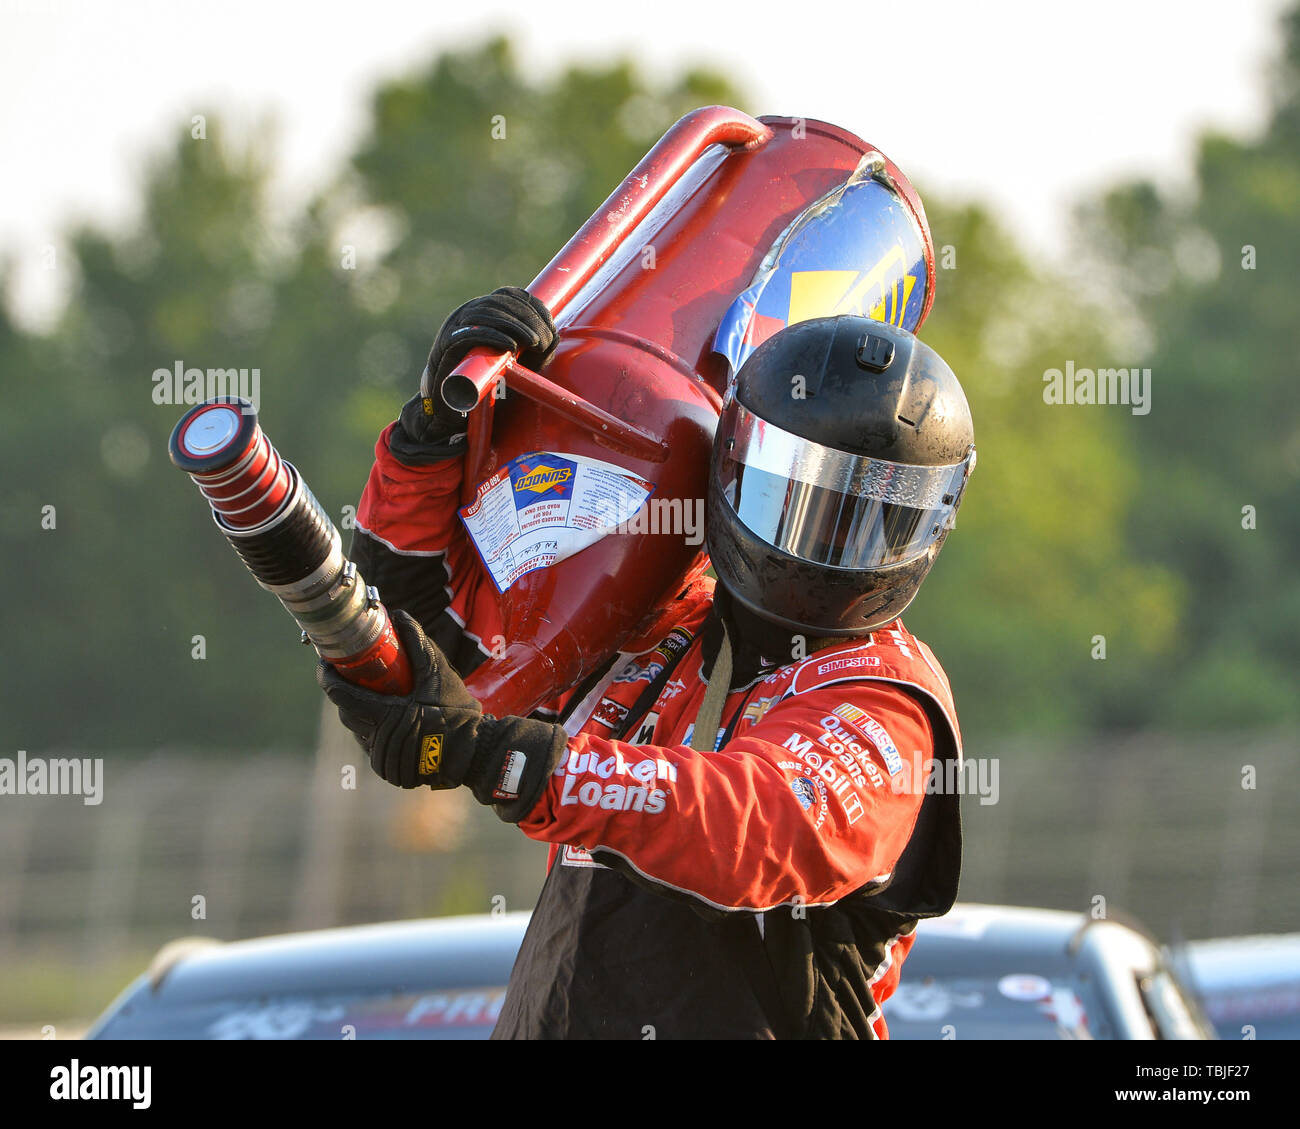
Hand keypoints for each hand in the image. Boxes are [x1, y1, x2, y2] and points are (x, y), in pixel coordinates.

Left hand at [316, 611, 566, 820]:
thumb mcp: (437, 674)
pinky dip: (374, 729)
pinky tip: (388, 717)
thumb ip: (417, 643)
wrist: (472, 752)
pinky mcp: (387, 768)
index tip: (325, 661)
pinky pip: (371, 743)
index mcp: (382, 717)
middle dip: (345, 692)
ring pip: (358, 729)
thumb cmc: (455, 713)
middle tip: (353, 672)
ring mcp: (380, 759)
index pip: (339, 695)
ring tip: (374, 693)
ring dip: (361, 712)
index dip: (327, 676)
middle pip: (346, 711)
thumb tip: (400, 616)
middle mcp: (375, 742)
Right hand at [395, 287, 556, 452]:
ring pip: (486, 312)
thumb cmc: (485, 383)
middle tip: (545, 340)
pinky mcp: (446, 345)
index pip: (509, 294)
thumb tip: (556, 336)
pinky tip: (511, 346)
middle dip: (529, 318)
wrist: (450, 405)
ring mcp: (454, 326)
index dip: (533, 305)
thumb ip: (535, 352)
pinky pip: (470, 333)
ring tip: (535, 343)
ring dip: (516, 326)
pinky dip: (493, 336)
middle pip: (501, 301)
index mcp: (483, 311)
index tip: (551, 325)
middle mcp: (467, 313)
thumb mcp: (517, 363)